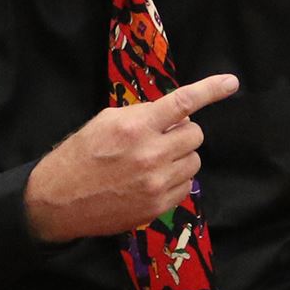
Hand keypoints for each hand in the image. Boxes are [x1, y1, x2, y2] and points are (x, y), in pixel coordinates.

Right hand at [23, 74, 238, 242]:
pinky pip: (187, 185)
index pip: (183, 103)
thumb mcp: (105, 122)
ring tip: (154, 160)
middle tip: (161, 137)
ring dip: (181, 156)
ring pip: (194, 160)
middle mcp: (150, 154)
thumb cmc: (79, 155)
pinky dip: (176, 179)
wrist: (57, 201)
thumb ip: (143, 115)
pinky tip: (152, 180)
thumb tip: (177, 115)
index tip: (231, 83)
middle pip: (195, 134)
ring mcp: (156, 183)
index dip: (211, 90)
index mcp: (135, 127)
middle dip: (182, 132)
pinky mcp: (158, 206)